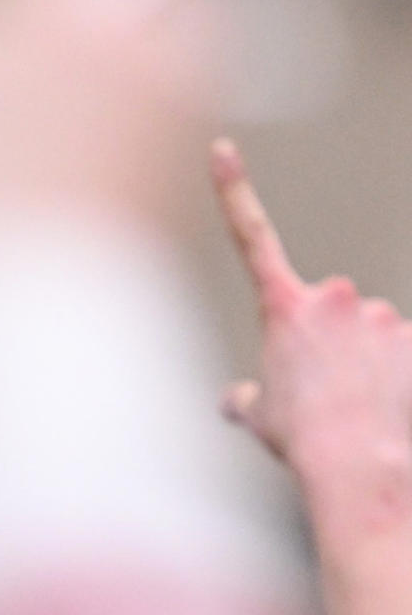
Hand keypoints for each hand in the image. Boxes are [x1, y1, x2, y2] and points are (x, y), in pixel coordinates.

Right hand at [213, 141, 411, 524]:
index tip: (221, 148)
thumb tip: (236, 401)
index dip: (232, 189)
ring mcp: (386, 317)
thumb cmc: (303, 441)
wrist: (362, 467)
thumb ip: (247, 398)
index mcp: (285, 308)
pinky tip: (396, 412)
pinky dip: (405, 381)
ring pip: (381, 336)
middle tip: (331, 395)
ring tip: (367, 412)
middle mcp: (337, 298)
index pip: (250, 236)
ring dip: (376, 366)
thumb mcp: (259, 418)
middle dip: (337, 345)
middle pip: (337, 312)